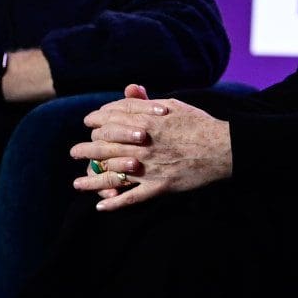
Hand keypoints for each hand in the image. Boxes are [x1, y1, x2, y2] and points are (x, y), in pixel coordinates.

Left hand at [71, 84, 232, 210]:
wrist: (223, 148)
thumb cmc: (198, 124)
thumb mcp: (173, 105)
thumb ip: (147, 101)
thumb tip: (129, 90)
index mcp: (144, 121)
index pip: (109, 119)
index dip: (95, 120)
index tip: (89, 123)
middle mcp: (141, 144)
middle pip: (103, 146)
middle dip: (85, 149)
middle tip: (75, 152)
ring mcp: (149, 167)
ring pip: (111, 174)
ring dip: (91, 180)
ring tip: (77, 183)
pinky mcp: (159, 186)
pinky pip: (132, 198)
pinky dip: (115, 204)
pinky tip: (101, 207)